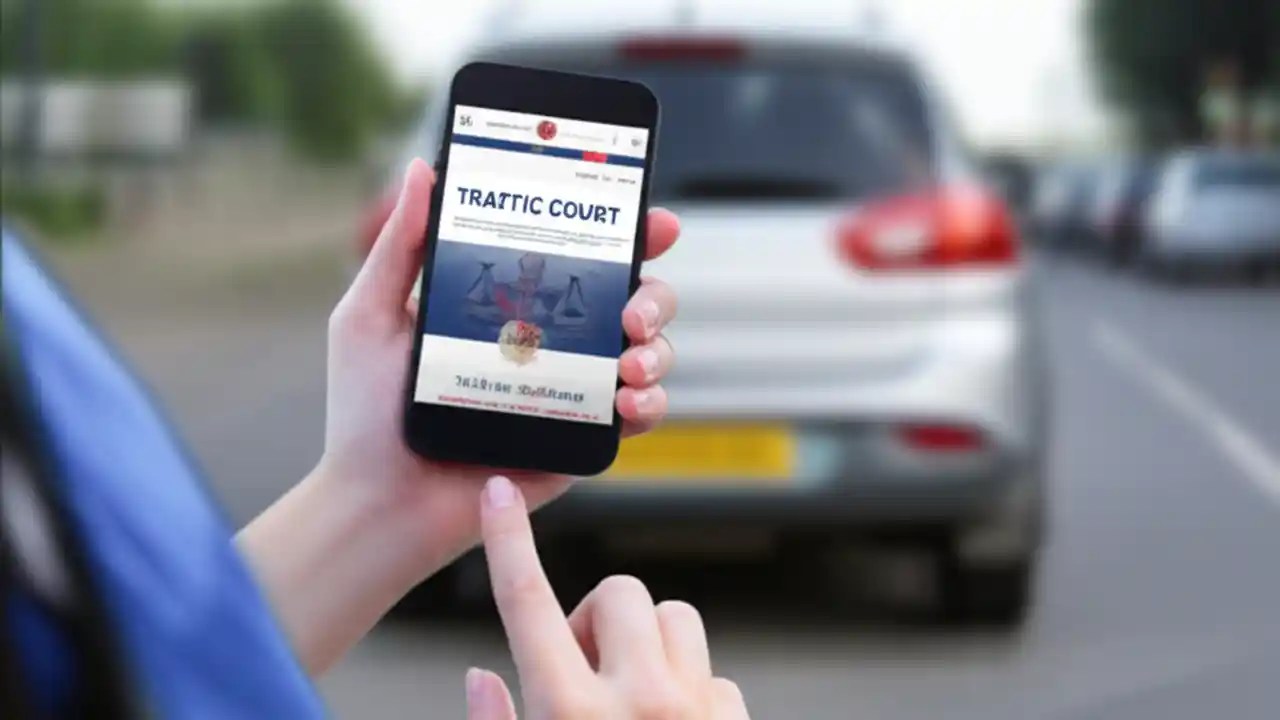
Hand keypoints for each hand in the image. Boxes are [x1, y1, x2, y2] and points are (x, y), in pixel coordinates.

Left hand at [319, 158, 680, 577]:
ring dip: (658, 348)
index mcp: (512, 301)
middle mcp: (551, 339)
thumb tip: (422, 168)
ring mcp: (571, 388)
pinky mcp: (580, 437)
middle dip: (653, 294)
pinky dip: (650, 403)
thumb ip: (401, 244)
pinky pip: (639, 414)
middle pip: (633, 297)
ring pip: (649, 351)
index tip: (654, 220)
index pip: (581, 253)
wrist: (379, 500)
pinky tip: (626, 402)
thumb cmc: (367, 412)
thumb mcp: (371, 314)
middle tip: (630, 309)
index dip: (627, 231)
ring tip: (629, 361)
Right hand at [465, 476, 749, 719]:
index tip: (501, 492)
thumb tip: (481, 675)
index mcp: (568, 714)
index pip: (526, 602)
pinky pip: (715, 675)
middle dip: (600, 620)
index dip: (508, 540)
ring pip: (675, 618)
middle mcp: (637, 703)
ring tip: (635, 702)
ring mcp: (694, 711)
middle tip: (589, 675)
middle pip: (618, 592)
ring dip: (651, 647)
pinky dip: (692, 694)